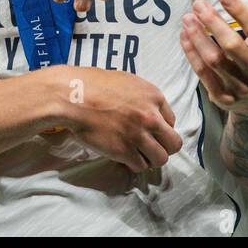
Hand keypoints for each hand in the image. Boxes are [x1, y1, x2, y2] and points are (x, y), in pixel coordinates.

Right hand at [54, 66, 181, 172]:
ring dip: (150, 159)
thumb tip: (149, 110)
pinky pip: (139, 166)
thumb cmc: (95, 84)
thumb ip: (143, 98)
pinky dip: (133, 164)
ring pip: (160, 159)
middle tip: (151, 147)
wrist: (74, 95)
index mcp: (154, 97)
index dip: (161, 128)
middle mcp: (151, 117)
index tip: (151, 131)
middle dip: (164, 147)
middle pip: (174, 143)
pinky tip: (125, 158)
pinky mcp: (123, 151)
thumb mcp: (128, 82)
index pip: (172, 121)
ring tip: (138, 154)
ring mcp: (138, 135)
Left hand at [180, 0, 247, 115]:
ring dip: (198, 38)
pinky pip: (203, 73)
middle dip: (213, 23)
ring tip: (188, 18)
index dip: (241, 13)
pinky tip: (184, 35)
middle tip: (198, 4)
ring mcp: (240, 87)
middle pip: (232, 46)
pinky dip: (191, 53)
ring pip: (214, 61)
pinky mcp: (223, 97)